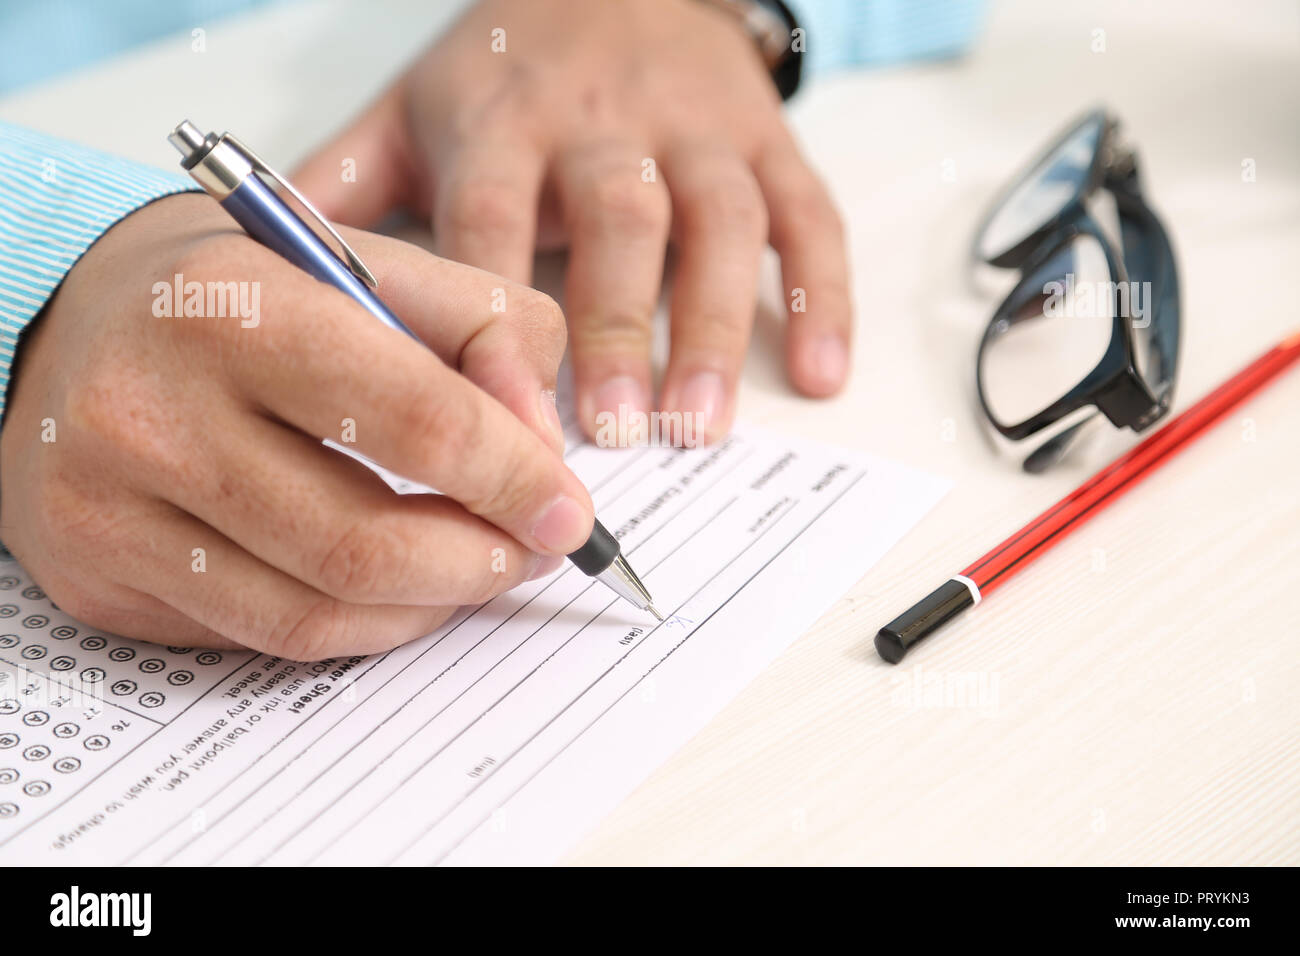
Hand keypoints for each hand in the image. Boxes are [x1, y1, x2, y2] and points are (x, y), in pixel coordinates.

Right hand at [0, 193, 593, 656]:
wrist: (72, 321)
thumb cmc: (243, 291)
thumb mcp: (371, 264)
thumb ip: (487, 331)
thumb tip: (543, 450)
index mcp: (233, 306)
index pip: (416, 420)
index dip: (514, 480)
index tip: (568, 512)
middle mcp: (151, 410)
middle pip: (364, 543)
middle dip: (480, 561)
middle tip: (530, 548)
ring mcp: (110, 506)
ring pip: (316, 612)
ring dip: (429, 606)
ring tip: (473, 566)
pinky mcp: (100, 575)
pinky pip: (264, 635)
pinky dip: (359, 625)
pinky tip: (394, 588)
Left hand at [294, 0, 850, 442]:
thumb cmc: (508, 68)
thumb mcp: (411, 112)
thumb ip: (343, 189)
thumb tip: (253, 270)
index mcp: (502, 121)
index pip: (495, 223)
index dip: (500, 322)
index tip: (501, 418)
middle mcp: (603, 121)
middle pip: (618, 220)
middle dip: (621, 326)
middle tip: (620, 432)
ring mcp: (695, 128)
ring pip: (720, 221)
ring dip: (718, 325)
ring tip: (705, 426)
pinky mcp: (765, 137)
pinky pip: (806, 212)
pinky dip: (819, 293)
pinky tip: (822, 374)